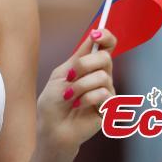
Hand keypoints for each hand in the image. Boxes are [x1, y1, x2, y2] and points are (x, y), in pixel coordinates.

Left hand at [35, 29, 116, 160]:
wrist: (52, 127)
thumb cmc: (53, 102)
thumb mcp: (61, 75)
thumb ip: (78, 58)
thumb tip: (93, 36)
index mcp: (88, 65)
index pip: (106, 45)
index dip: (105, 36)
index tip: (96, 34)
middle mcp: (100, 75)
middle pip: (105, 57)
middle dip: (85, 64)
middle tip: (70, 76)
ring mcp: (106, 91)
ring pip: (102, 76)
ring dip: (81, 86)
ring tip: (70, 97)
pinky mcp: (110, 108)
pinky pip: (104, 94)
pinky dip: (87, 99)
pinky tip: (78, 106)